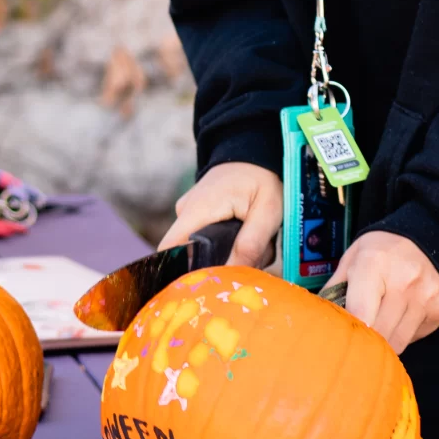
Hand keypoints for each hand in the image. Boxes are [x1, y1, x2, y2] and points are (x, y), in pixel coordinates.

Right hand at [158, 161, 283, 268]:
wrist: (253, 150)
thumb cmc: (261, 177)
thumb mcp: (267, 210)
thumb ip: (251, 243)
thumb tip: (233, 275)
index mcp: (197, 210)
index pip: (170, 250)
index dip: (179, 273)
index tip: (205, 288)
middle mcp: (186, 212)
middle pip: (191, 256)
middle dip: (222, 265)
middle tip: (252, 261)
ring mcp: (190, 213)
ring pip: (204, 250)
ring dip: (232, 255)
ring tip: (258, 244)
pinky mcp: (198, 216)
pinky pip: (207, 240)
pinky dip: (230, 245)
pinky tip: (249, 237)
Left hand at [335, 230, 438, 352]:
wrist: (432, 237)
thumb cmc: (384, 250)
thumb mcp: (354, 257)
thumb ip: (335, 286)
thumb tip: (320, 317)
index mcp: (374, 265)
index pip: (360, 314)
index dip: (350, 330)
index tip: (343, 336)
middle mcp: (404, 282)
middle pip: (380, 334)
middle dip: (367, 342)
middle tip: (358, 339)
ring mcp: (426, 297)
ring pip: (399, 342)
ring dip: (386, 342)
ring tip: (379, 328)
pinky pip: (417, 336)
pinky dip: (406, 333)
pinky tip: (401, 317)